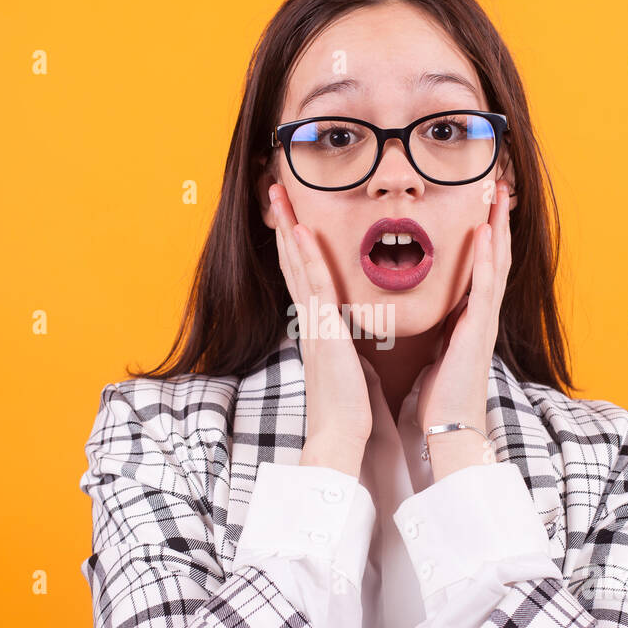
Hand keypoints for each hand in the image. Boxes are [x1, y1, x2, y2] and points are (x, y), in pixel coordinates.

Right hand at [270, 183, 371, 476]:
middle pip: (291, 263)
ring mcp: (313, 325)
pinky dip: (305, 258)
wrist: (342, 437)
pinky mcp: (323, 333)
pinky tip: (300, 232)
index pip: (303, 276)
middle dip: (283, 225)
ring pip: (297, 266)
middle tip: (275, 191)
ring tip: (279, 196)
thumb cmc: (350, 409)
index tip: (291, 215)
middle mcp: (309, 321)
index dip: (293, 244)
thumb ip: (347, 345)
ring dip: (288, 228)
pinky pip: (315, 288)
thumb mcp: (351, 366)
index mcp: (316, 328)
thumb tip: (353, 338)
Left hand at [416, 181, 511, 480]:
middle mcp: (481, 315)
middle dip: (497, 220)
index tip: (483, 205)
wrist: (449, 429)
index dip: (484, 235)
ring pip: (495, 264)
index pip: (480, 267)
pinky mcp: (478, 332)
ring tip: (499, 195)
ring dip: (498, 227)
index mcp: (469, 319)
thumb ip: (436, 331)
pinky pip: (485, 287)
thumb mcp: (435, 353)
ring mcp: (483, 322)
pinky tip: (487, 232)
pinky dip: (487, 258)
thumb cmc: (439, 397)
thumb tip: (427, 318)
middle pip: (494, 257)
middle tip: (499, 185)